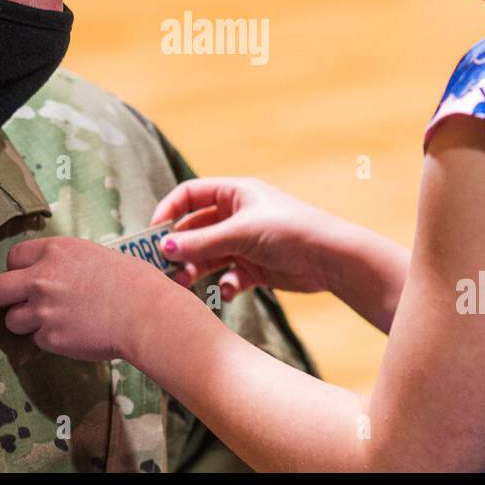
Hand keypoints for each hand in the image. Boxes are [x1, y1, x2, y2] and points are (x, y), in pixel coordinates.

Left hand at [0, 237, 170, 361]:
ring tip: (54, 322)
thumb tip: (55, 273)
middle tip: (22, 303)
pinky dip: (50, 340)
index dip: (20, 270)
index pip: (13, 257)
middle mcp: (42, 278)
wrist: (146, 314)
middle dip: (5, 297)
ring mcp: (43, 310)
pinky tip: (73, 334)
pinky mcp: (50, 339)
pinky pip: (37, 341)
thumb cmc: (134, 283)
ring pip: (11, 320)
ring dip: (28, 323)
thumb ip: (65, 263)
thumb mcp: (95, 256)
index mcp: (55, 251)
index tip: (30, 278)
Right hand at [151, 177, 347, 299]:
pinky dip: (224, 284)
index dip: (169, 212)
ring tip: (184, 283)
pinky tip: (228, 291)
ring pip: (208, 255)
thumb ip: (201, 242)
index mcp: (234, 194)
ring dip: (195, 268)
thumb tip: (163, 248)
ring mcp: (245, 242)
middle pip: (195, 229)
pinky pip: (229, 276)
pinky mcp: (255, 267)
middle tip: (161, 267)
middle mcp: (237, 215)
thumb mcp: (241, 233)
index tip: (153, 234)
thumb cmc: (289, 231)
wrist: (331, 258)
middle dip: (179, 247)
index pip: (189, 195)